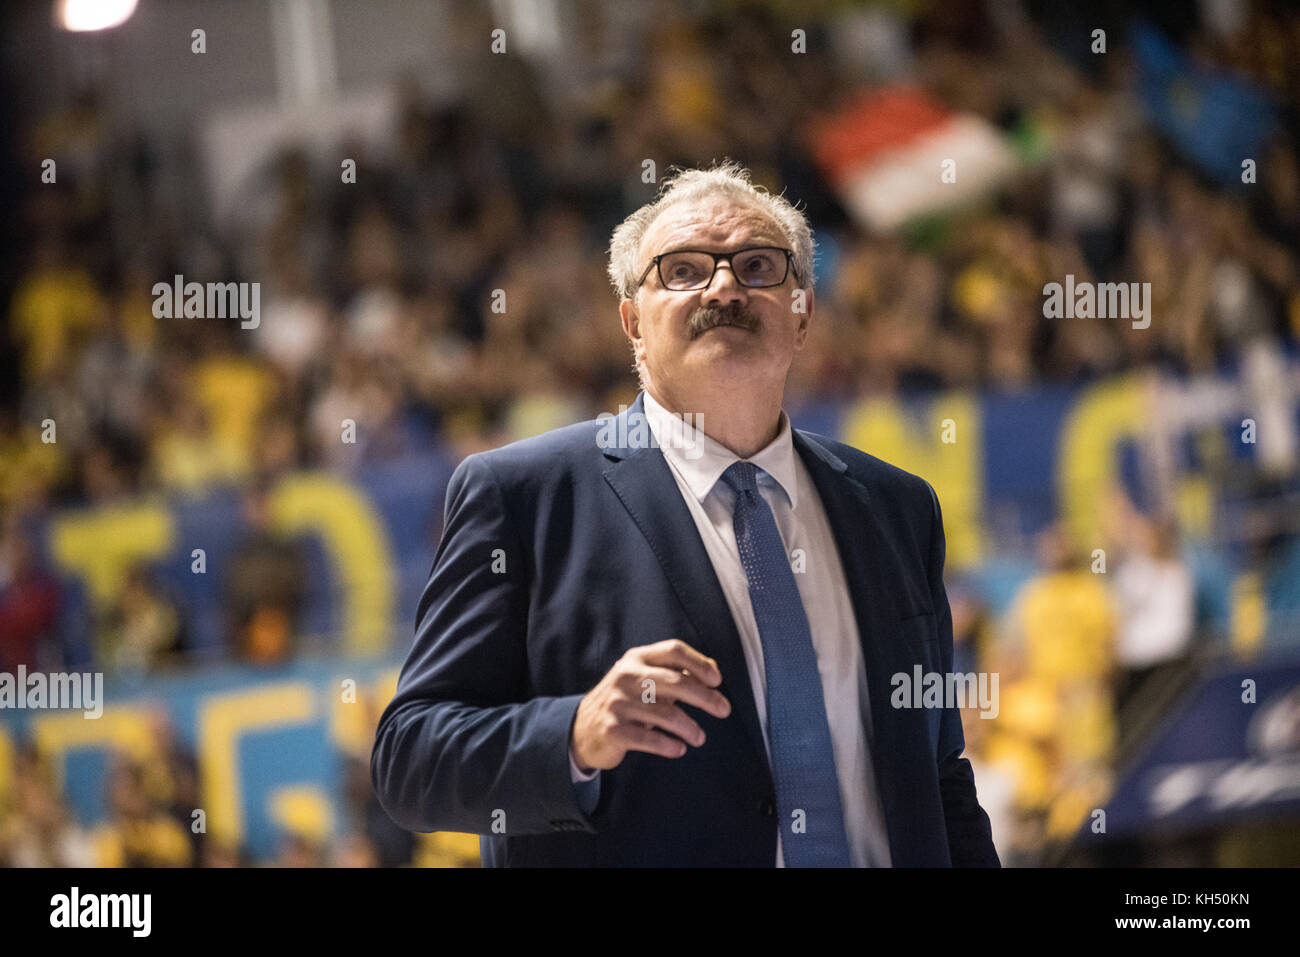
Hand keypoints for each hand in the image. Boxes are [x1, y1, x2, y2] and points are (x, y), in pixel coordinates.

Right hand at [571, 639, 730, 771]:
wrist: (581, 729)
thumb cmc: (624, 701)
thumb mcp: (644, 678)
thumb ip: (676, 672)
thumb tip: (713, 670)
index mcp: (637, 658)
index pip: (674, 650)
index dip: (699, 663)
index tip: (717, 680)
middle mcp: (626, 676)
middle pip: (676, 682)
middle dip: (705, 697)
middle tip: (723, 710)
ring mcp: (618, 703)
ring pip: (666, 714)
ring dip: (690, 728)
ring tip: (699, 737)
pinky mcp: (613, 730)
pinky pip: (649, 739)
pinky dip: (670, 745)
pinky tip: (679, 749)